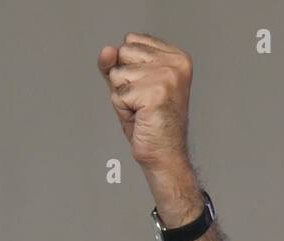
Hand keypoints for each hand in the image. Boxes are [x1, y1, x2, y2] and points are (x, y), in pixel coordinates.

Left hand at [98, 33, 192, 177]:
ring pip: (117, 74)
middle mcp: (175, 63)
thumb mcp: (130, 85)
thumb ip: (116, 63)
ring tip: (142, 110)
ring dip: (123, 96)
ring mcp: (166, 77)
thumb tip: (107, 50)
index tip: (146, 89)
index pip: (131, 41)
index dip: (129, 67)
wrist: (165, 156)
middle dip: (124, 80)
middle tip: (143, 102)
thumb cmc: (150, 124)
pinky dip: (123, 110)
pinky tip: (141, 118)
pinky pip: (117, 95)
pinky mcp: (154, 93)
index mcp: (176, 56)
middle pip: (123, 52)